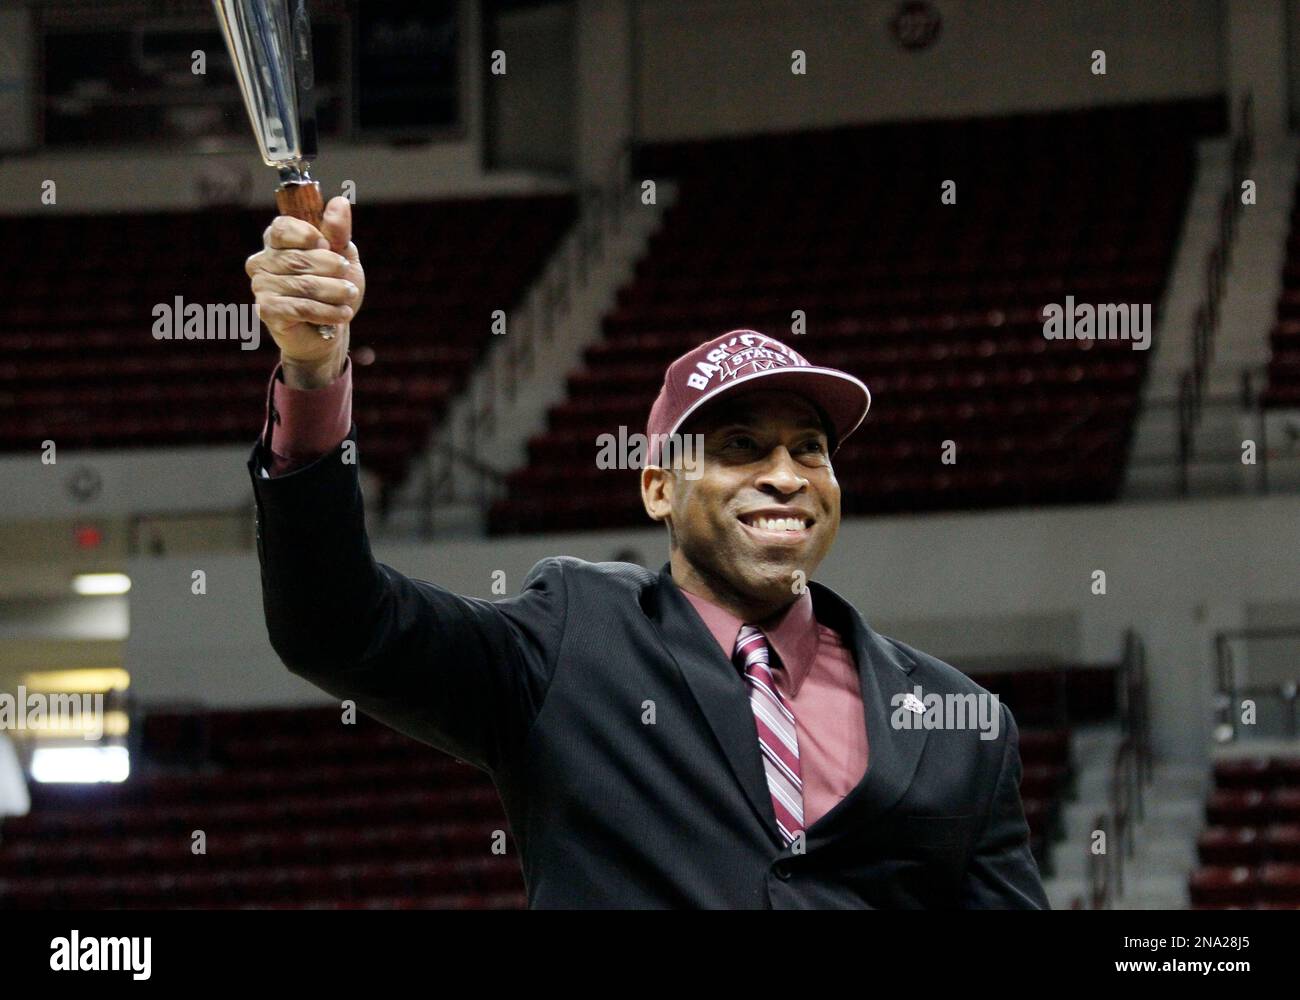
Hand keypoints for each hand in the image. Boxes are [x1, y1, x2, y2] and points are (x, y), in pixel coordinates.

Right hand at [245, 196, 364, 386]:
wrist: (330, 330)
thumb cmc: (333, 289)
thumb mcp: (342, 256)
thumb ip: (338, 231)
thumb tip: (339, 201)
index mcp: (276, 240)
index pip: (282, 227)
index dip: (310, 236)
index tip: (330, 247)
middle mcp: (262, 261)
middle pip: (298, 259)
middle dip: (332, 270)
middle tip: (349, 281)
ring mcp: (261, 286)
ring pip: (302, 284)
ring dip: (334, 292)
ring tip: (349, 297)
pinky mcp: (267, 310)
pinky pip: (300, 307)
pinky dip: (327, 311)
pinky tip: (342, 314)